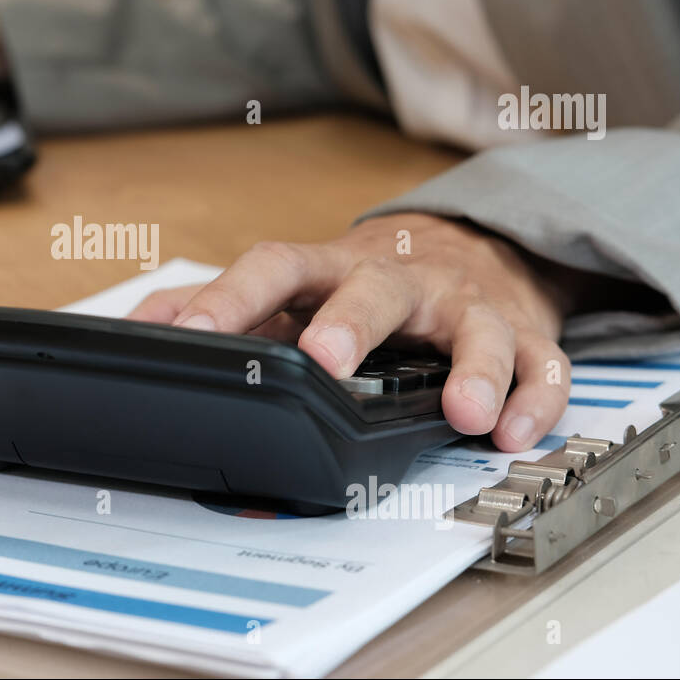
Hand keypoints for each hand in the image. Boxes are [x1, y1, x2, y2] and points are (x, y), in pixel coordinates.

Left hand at [128, 213, 574, 451]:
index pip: (274, 266)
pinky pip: (540, 363)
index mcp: (328, 270)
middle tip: (326, 359)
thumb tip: (139, 329)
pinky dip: (533, 398)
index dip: (231, 298)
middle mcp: (395, 280)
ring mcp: (460, 306)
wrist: (468, 247)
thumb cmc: (365, 281)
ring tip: (462, 410)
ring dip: (471, 366)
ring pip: (474, 325)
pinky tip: (512, 432)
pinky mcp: (519, 332)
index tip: (191, 334)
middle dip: (351, 321)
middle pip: (374, 287)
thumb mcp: (291, 286)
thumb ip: (218, 306)